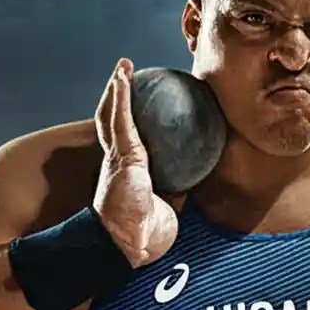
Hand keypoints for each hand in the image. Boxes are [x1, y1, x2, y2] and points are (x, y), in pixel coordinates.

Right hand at [92, 58, 178, 267]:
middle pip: (112, 123)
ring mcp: (116, 156)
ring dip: (117, 88)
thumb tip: (197, 177)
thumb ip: (178, 188)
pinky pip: (122, 117)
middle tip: (124, 76)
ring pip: (112, 115)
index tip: (136, 106)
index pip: (126, 142)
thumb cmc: (148, 232)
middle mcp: (117, 161)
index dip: (127, 123)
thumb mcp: (170, 204)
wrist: (128, 243)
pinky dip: (122, 94)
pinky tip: (125, 75)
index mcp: (126, 173)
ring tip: (124, 67)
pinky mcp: (121, 152)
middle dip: (117, 100)